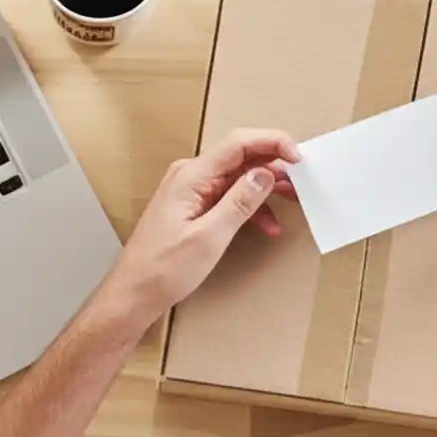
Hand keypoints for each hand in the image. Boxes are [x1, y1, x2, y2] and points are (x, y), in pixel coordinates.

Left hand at [96, 128, 300, 329]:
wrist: (133, 293)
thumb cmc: (163, 269)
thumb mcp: (209, 237)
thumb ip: (240, 202)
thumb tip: (266, 173)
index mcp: (191, 176)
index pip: (239, 143)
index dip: (273, 143)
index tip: (299, 158)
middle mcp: (190, 175)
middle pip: (240, 156)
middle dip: (274, 165)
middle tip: (303, 181)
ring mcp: (191, 190)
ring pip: (237, 177)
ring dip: (266, 187)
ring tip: (294, 199)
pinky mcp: (193, 206)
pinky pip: (228, 196)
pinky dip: (250, 207)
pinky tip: (268, 225)